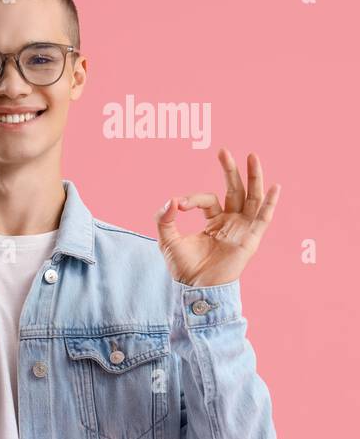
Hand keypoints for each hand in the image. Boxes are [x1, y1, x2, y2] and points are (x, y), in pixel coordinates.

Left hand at [154, 147, 281, 286]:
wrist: (193, 288)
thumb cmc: (183, 267)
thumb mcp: (167, 239)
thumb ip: (164, 219)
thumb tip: (170, 200)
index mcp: (214, 221)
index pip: (208, 199)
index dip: (193, 198)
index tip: (178, 205)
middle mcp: (231, 222)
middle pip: (235, 191)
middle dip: (231, 171)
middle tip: (223, 150)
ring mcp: (242, 230)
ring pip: (252, 199)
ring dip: (253, 178)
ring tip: (252, 156)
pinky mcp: (250, 240)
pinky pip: (263, 219)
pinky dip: (270, 203)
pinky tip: (275, 187)